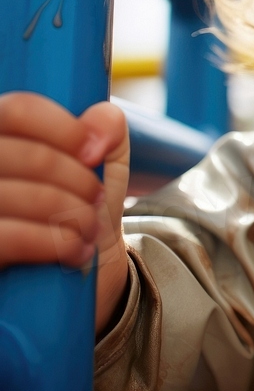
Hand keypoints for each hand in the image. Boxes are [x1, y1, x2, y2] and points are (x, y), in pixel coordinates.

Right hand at [0, 92, 130, 334]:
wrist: (77, 281)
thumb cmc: (79, 213)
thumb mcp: (101, 170)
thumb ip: (106, 133)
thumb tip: (103, 117)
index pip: (15, 109)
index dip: (62, 127)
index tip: (94, 152)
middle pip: (22, 155)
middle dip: (75, 179)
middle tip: (94, 200)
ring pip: (12, 194)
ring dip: (69, 213)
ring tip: (86, 228)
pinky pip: (6, 236)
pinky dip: (52, 242)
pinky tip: (73, 250)